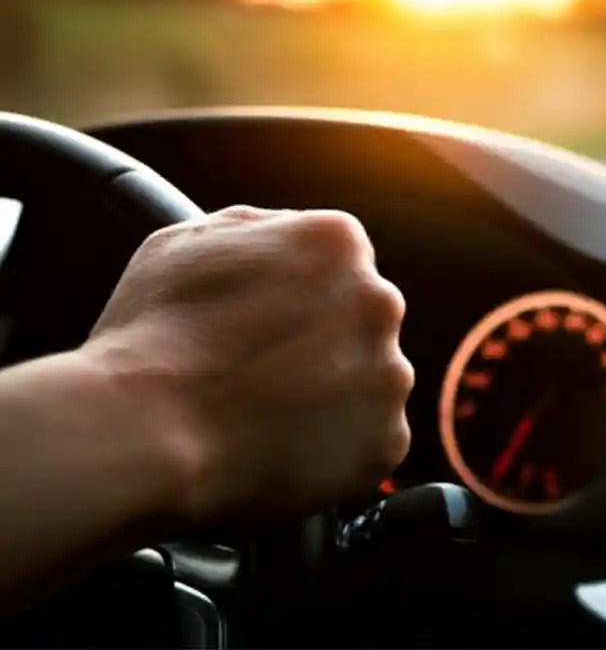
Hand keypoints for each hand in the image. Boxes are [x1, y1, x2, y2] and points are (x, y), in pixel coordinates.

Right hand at [82, 205, 412, 528]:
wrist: (147, 428)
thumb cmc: (154, 332)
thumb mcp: (188, 239)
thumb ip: (258, 227)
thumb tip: (286, 233)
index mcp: (338, 242)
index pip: (335, 262)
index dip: (294, 293)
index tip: (264, 321)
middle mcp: (380, 302)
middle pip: (360, 319)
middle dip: (322, 341)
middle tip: (262, 369)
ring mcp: (389, 375)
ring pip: (370, 380)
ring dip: (334, 394)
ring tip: (268, 412)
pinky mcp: (386, 440)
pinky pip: (370, 440)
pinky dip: (337, 447)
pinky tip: (285, 445)